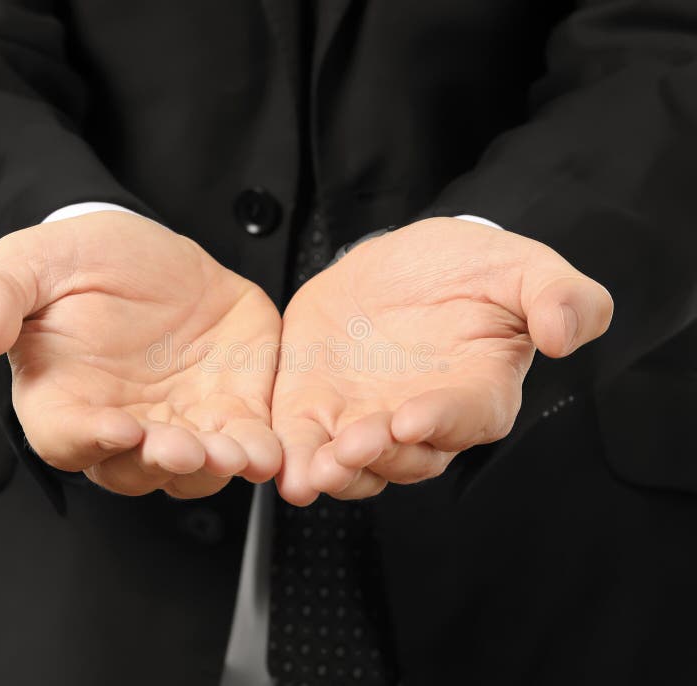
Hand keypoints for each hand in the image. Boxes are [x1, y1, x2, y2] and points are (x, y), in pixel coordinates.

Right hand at [0, 211, 281, 497]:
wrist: (150, 252)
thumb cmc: (83, 263)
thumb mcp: (31, 263)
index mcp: (66, 400)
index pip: (69, 437)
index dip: (91, 439)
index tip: (117, 427)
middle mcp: (125, 423)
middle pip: (140, 468)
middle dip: (165, 462)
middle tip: (185, 448)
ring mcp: (183, 419)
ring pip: (198, 467)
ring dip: (218, 466)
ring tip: (237, 453)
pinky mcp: (232, 404)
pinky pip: (248, 438)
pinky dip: (261, 449)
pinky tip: (273, 448)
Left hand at [272, 217, 612, 504]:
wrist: (402, 262)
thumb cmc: (470, 270)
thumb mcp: (521, 266)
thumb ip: (558, 296)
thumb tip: (566, 335)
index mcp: (477, 391)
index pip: (468, 418)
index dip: (442, 421)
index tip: (412, 419)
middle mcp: (422, 418)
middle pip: (407, 456)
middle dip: (380, 455)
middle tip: (354, 447)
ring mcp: (366, 418)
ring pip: (354, 463)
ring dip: (334, 472)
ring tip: (313, 471)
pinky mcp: (318, 407)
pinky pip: (305, 440)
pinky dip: (293, 455)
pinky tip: (279, 463)